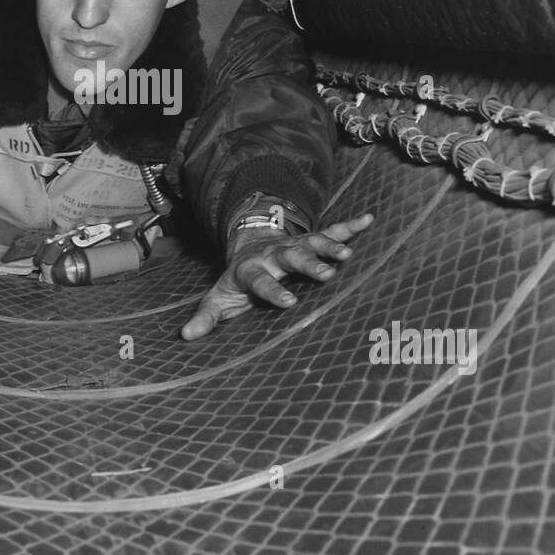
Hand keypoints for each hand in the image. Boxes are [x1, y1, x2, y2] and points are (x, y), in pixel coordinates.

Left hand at [181, 213, 373, 340]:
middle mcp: (275, 255)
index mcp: (252, 270)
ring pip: (313, 242)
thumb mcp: (218, 299)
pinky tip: (369, 219)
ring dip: (330, 246)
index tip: (289, 303)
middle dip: (308, 264)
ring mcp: (294, 245)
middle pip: (291, 257)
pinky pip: (332, 231)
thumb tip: (185, 336)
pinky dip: (350, 226)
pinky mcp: (310, 240)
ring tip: (348, 254)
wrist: (249, 246)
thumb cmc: (237, 281)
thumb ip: (205, 317)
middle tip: (326, 274)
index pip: (261, 281)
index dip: (273, 291)